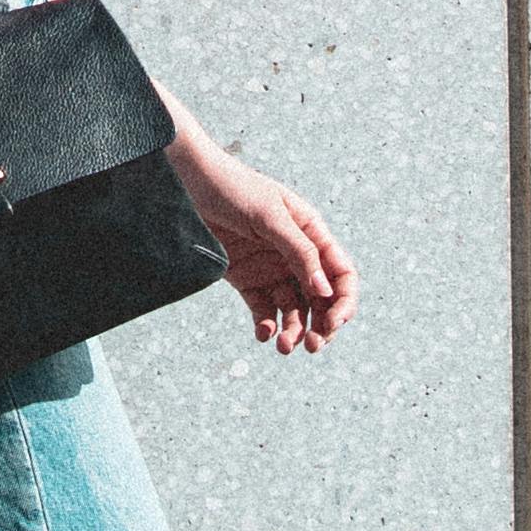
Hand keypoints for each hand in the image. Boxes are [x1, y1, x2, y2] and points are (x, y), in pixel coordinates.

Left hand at [177, 142, 356, 353]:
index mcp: (312, 233)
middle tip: (312, 346)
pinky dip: (266, 326)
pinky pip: (263, 310)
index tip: (333, 324)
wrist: (186, 182)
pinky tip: (262, 335)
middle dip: (321, 325)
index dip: (344, 301)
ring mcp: (271, 268)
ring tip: (284, 348)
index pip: (340, 275)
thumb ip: (299, 251)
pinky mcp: (246, 279)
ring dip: (294, 330)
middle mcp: (296, 255)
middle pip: (321, 299)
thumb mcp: (269, 216)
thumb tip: (325, 290)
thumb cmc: (232, 187)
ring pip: (293, 310)